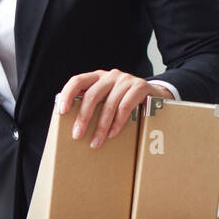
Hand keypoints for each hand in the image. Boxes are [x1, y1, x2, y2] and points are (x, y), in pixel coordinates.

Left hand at [55, 70, 173, 147]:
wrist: (156, 95)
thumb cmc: (125, 100)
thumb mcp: (108, 98)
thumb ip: (94, 103)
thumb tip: (74, 124)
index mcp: (98, 77)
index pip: (78, 81)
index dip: (68, 95)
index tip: (62, 111)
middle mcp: (111, 75)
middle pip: (92, 95)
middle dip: (84, 117)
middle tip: (77, 135)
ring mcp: (126, 80)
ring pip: (109, 104)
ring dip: (102, 126)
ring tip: (96, 142)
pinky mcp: (140, 87)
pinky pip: (126, 106)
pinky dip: (118, 123)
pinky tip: (113, 134)